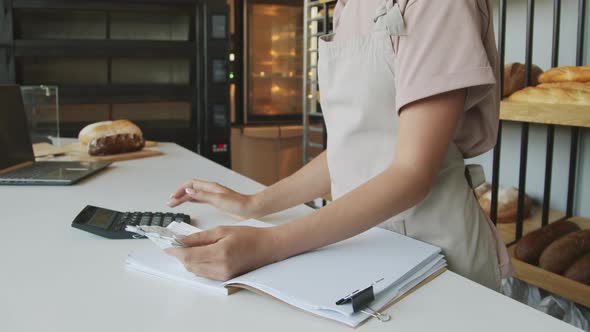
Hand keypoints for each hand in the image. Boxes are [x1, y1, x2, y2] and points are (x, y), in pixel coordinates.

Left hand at [165, 226, 279, 280]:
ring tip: (185, 248)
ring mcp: (222, 275)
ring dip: (187, 260)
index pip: (189, 255)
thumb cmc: (248, 236)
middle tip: (174, 244)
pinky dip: (197, 265)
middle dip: (179, 255)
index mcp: (220, 253)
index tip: (165, 245)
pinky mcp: (224, 278)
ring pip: (195, 271)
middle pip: (189, 265)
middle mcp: (220, 267)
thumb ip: (199, 237)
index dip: (174, 251)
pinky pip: (204, 273)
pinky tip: (197, 255)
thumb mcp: (222, 230)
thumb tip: (181, 240)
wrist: (267, 247)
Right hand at [168, 179, 260, 218]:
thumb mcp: (218, 200)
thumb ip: (203, 195)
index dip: (180, 190)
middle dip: (179, 195)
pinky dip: (192, 200)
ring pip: (194, 194)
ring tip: (175, 203)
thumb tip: (188, 191)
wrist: (250, 209)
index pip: (190, 184)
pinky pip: (200, 198)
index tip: (173, 198)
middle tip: (170, 203)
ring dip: (184, 197)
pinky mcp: (216, 201)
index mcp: (211, 187)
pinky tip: (189, 202)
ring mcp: (213, 195)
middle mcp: (211, 190)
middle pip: (190, 189)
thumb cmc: (238, 204)